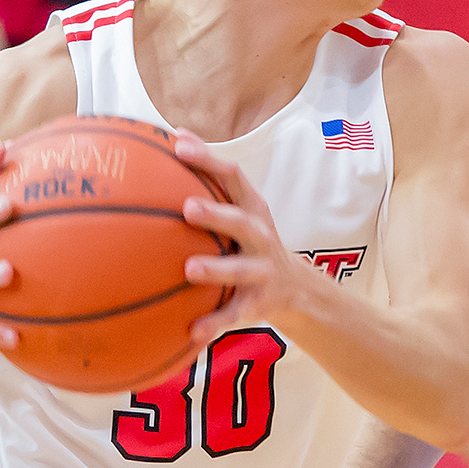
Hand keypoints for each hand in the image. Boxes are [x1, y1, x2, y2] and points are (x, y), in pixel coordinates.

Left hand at [173, 132, 310, 348]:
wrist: (298, 288)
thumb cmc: (250, 239)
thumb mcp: (239, 209)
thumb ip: (208, 180)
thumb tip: (171, 135)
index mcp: (252, 209)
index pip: (233, 177)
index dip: (207, 160)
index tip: (178, 146)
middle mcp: (261, 236)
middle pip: (241, 221)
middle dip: (216, 214)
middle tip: (187, 208)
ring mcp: (262, 271)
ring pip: (240, 270)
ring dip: (216, 269)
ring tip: (190, 269)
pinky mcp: (257, 304)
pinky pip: (233, 315)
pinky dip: (214, 323)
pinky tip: (191, 332)